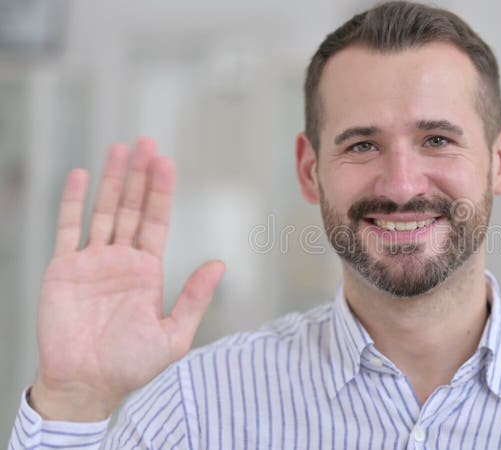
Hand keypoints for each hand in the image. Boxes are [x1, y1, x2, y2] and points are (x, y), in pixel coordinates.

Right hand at [29, 138, 224, 420]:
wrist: (88, 384)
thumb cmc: (132, 365)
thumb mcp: (173, 334)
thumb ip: (194, 298)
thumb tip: (220, 265)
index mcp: (148, 271)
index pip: (156, 221)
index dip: (161, 192)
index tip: (167, 163)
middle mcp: (121, 259)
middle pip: (132, 207)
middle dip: (139, 176)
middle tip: (146, 142)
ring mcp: (92, 261)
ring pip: (103, 211)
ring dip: (111, 180)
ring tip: (120, 149)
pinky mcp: (63, 269)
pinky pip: (68, 229)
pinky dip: (73, 202)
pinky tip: (82, 175)